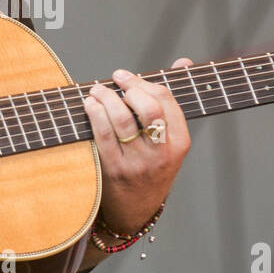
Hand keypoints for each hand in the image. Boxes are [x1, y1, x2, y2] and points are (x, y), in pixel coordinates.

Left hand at [82, 58, 193, 234]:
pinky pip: (103, 134)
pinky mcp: (114, 170)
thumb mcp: (170, 140)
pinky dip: (94, 113)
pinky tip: (90, 105)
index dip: (145, 83)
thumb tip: (183, 62)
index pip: (166, 102)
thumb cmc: (152, 167)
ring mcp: (138, 163)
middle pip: (148, 109)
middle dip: (129, 87)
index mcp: (179, 143)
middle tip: (115, 79)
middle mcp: (161, 154)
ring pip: (122, 119)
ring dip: (106, 97)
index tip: (129, 77)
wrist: (135, 210)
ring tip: (98, 90)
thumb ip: (173, 100)